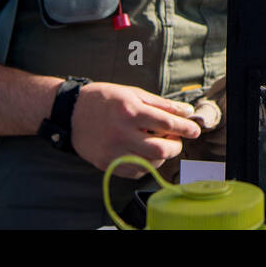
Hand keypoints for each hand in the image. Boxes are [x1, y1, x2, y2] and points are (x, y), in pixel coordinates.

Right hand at [70, 82, 200, 176]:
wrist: (71, 112)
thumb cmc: (104, 99)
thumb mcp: (133, 93)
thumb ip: (161, 104)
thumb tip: (186, 112)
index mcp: (129, 111)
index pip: (166, 123)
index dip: (185, 128)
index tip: (195, 130)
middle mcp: (121, 133)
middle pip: (160, 149)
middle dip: (175, 146)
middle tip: (176, 140)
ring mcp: (113, 151)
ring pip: (149, 164)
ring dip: (161, 156)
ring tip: (158, 144)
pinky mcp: (106, 164)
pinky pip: (135, 172)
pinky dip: (146, 165)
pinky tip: (144, 153)